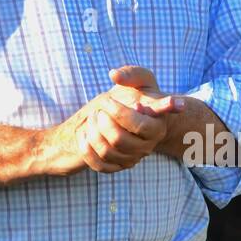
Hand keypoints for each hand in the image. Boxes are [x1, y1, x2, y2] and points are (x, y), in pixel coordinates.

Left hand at [38, 66, 183, 175]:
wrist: (138, 117)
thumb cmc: (141, 95)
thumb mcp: (142, 80)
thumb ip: (131, 74)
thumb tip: (114, 75)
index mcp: (156, 126)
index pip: (139, 125)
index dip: (119, 113)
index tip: (106, 99)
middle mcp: (147, 147)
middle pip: (119, 140)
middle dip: (102, 121)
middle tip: (98, 109)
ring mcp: (132, 159)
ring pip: (107, 152)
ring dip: (92, 132)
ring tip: (92, 117)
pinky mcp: (118, 166)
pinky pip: (99, 165)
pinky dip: (86, 150)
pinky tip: (83, 133)